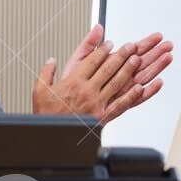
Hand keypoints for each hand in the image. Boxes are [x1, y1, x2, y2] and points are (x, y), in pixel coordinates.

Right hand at [32, 24, 173, 122]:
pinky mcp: (103, 117)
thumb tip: (51, 60)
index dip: (102, 50)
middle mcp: (87, 91)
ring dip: (128, 70)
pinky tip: (140, 87)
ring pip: (117, 83)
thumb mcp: (40, 90)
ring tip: (137, 59)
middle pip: (108, 68)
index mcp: (72, 82)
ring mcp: (97, 104)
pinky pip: (121, 104)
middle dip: (121, 55)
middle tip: (130, 46)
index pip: (91, 61)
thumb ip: (46, 72)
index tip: (109, 43)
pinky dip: (131, 95)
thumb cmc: (46, 115)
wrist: (52, 137)